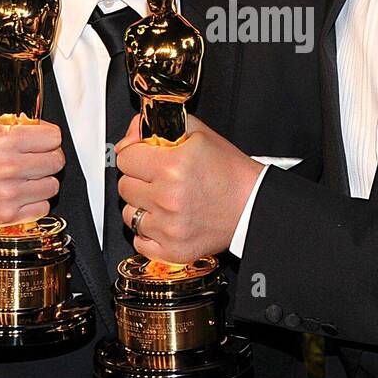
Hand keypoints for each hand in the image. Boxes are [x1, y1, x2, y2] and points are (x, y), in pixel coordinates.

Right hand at [0, 117, 64, 226]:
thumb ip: (20, 125)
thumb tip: (45, 129)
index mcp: (5, 140)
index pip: (54, 137)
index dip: (49, 139)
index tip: (43, 143)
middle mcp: (8, 167)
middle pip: (57, 161)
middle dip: (49, 160)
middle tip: (36, 162)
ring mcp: (8, 193)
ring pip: (52, 186)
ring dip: (43, 183)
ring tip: (25, 179)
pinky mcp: (7, 214)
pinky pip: (42, 208)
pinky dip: (35, 203)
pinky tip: (21, 196)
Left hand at [115, 114, 262, 262]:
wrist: (252, 205)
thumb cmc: (229, 173)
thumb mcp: (199, 135)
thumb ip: (159, 127)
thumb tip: (131, 135)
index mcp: (173, 166)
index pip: (125, 157)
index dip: (136, 154)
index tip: (146, 157)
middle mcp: (168, 197)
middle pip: (124, 186)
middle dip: (139, 179)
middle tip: (160, 179)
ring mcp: (169, 227)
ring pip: (129, 214)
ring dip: (143, 207)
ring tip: (165, 201)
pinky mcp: (172, 249)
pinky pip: (139, 240)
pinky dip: (149, 233)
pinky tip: (166, 221)